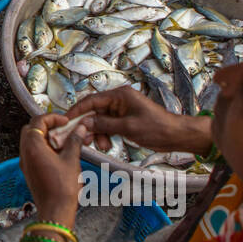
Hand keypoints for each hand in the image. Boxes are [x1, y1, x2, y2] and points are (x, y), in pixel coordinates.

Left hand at [19, 113, 86, 222]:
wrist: (55, 211)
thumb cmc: (62, 188)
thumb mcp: (71, 160)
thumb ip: (74, 141)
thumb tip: (79, 129)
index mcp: (33, 147)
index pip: (37, 121)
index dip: (52, 117)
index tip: (64, 120)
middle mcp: (25, 153)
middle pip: (31, 129)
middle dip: (47, 126)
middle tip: (62, 128)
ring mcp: (25, 163)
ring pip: (31, 141)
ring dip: (46, 137)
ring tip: (63, 141)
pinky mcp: (29, 171)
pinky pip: (33, 153)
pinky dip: (44, 148)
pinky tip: (59, 154)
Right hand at [67, 86, 210, 154]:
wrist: (176, 135)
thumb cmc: (156, 127)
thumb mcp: (128, 127)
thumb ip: (104, 125)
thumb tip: (84, 124)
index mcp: (119, 95)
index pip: (91, 100)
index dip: (77, 111)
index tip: (66, 121)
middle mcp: (118, 100)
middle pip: (94, 111)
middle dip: (88, 126)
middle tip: (83, 139)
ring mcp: (121, 110)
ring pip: (99, 121)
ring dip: (97, 134)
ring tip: (103, 146)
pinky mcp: (124, 120)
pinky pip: (108, 126)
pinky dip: (105, 135)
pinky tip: (108, 145)